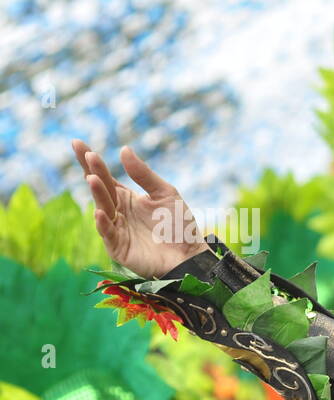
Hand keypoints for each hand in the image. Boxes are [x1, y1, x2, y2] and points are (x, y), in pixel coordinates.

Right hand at [72, 140, 208, 278]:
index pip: (105, 177)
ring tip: (93, 178)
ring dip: (98, 194)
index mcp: (127, 199)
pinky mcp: (118, 247)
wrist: (189, 256)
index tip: (78, 143)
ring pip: (103, 208)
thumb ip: (144, 174)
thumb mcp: (164, 194)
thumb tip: (124, 149)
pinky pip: (108, 234)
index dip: (92, 162)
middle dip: (94, 172)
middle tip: (89, 155)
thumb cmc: (178, 226)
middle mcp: (118, 212)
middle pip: (102, 189)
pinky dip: (103, 224)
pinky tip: (101, 213)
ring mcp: (116, 230)